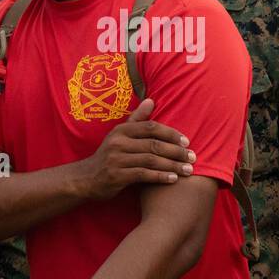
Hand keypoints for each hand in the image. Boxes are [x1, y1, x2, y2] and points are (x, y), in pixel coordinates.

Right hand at [77, 99, 194, 199]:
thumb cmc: (108, 156)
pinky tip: (173, 179)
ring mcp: (116, 159)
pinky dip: (160, 177)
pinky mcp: (116, 176)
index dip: (171, 134)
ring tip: (188, 170)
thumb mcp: (119, 135)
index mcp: (121, 130)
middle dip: (176, 151)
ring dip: (172, 165)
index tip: (187, 142)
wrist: (84, 178)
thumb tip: (151, 100)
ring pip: (151, 160)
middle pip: (154, 144)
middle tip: (193, 158)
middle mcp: (117, 143)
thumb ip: (136, 119)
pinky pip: (143, 175)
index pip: (151, 127)